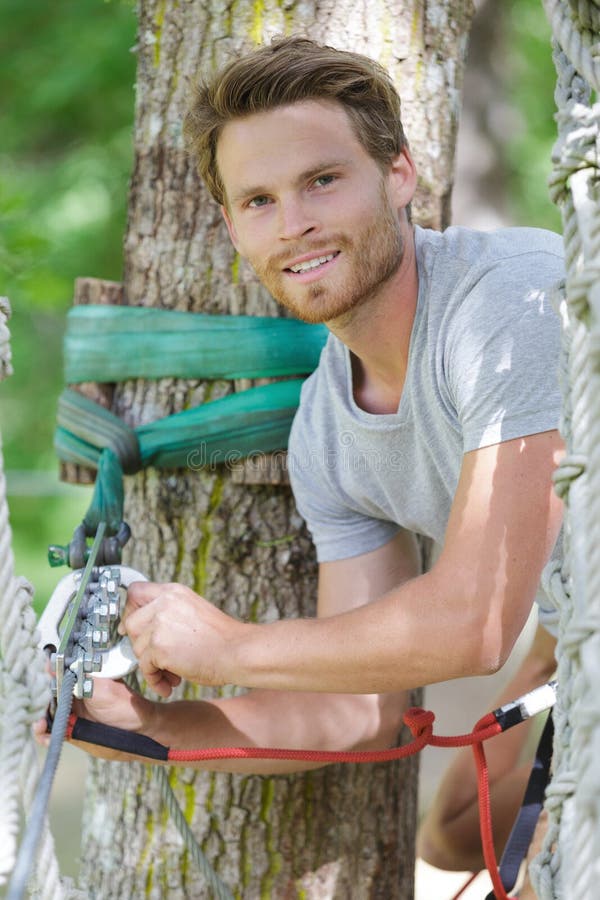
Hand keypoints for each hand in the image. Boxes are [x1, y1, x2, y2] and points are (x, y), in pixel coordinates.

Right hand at [33, 678, 156, 760]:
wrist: (137, 728)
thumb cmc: (124, 704)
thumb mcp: (103, 690)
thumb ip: (83, 681)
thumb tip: (67, 667)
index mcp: (81, 679)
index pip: (60, 672)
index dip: (51, 672)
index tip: (48, 673)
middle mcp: (73, 693)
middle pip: (49, 695)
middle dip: (41, 700)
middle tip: (39, 705)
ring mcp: (71, 712)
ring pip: (48, 713)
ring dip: (41, 719)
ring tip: (40, 724)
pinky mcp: (71, 729)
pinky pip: (53, 731)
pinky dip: (45, 734)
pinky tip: (46, 736)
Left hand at [119, 581, 248, 696]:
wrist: (238, 652)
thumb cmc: (220, 638)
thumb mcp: (192, 610)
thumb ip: (168, 612)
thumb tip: (139, 626)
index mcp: (173, 592)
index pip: (135, 592)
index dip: (130, 610)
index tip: (133, 626)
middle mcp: (163, 603)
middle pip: (131, 623)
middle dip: (140, 643)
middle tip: (156, 657)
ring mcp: (159, 625)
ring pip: (137, 648)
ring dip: (151, 665)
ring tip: (171, 674)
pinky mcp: (159, 648)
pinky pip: (145, 668)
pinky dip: (155, 679)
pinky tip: (168, 685)